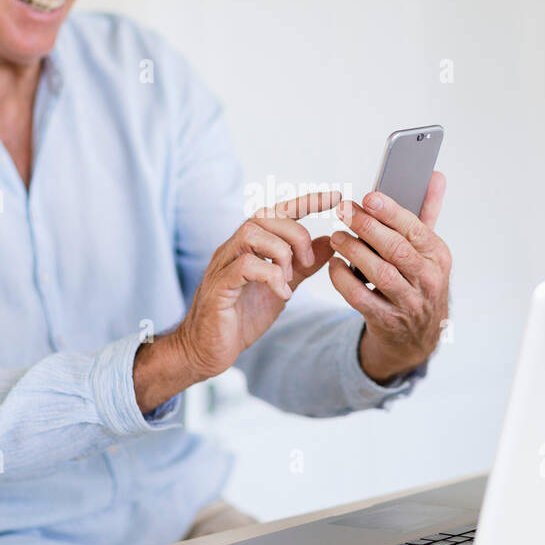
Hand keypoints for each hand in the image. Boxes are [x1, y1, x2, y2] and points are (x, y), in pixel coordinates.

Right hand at [171, 190, 340, 382]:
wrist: (208, 349)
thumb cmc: (242, 316)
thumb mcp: (283, 285)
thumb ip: (304, 264)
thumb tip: (331, 242)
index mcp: (250, 246)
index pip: (278, 211)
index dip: (307, 201)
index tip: (336, 196)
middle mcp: (233, 248)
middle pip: (264, 215)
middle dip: (295, 233)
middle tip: (307, 262)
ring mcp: (223, 265)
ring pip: (251, 233)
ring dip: (280, 252)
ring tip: (289, 278)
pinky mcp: (219, 287)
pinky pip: (244, 266)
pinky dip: (270, 275)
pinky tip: (282, 293)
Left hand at [328, 171, 450, 382]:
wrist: (417, 335)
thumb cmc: (419, 281)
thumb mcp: (429, 250)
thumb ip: (428, 212)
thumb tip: (435, 175)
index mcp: (438, 256)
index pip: (415, 229)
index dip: (391, 212)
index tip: (368, 196)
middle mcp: (427, 279)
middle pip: (396, 249)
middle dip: (367, 227)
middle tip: (344, 210)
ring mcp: (408, 302)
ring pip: (380, 273)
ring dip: (354, 252)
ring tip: (336, 236)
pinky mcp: (387, 320)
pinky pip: (361, 298)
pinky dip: (344, 281)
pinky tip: (333, 264)